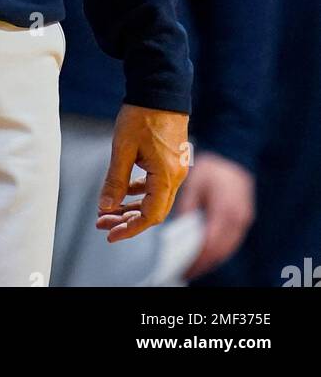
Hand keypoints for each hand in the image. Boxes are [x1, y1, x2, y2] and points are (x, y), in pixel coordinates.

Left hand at [96, 103, 189, 241]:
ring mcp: (176, 168)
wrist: (160, 87)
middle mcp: (176, 176)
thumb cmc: (142, 114)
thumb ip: (115, 180)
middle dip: (126, 220)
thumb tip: (105, 207)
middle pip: (153, 211)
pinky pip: (157, 184)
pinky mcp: (172, 159)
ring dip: (131, 206)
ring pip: (154, 198)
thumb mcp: (123, 148)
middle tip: (101, 223)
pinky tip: (123, 191)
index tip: (109, 234)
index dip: (130, 229)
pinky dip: (139, 191)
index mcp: (167, 176)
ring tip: (107, 210)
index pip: (150, 216)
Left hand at [173, 150, 254, 277]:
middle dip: (203, 263)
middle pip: (221, 251)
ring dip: (212, 259)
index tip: (184, 268)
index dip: (198, 259)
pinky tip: (207, 252)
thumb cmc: (212, 166)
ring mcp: (243, 219)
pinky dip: (219, 250)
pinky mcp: (244, 218)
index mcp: (224, 209)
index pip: (211, 243)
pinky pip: (232, 241)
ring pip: (227, 249)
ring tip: (194, 266)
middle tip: (186, 271)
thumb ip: (187, 208)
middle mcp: (237, 218)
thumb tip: (179, 230)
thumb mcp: (194, 184)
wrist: (232, 152)